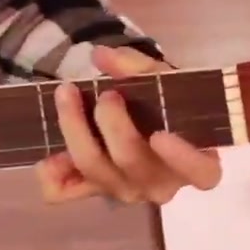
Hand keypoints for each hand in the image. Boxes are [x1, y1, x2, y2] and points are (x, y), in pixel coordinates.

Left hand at [35, 46, 222, 206]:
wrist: (146, 120)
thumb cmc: (165, 102)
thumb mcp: (161, 78)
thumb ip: (137, 67)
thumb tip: (102, 57)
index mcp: (194, 164)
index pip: (200, 173)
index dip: (182, 158)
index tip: (160, 135)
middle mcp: (161, 185)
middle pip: (131, 162)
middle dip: (112, 124)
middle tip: (106, 94)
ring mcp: (125, 190)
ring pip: (94, 170)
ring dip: (74, 129)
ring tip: (67, 93)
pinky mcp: (93, 191)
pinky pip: (64, 192)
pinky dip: (52, 174)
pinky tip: (49, 155)